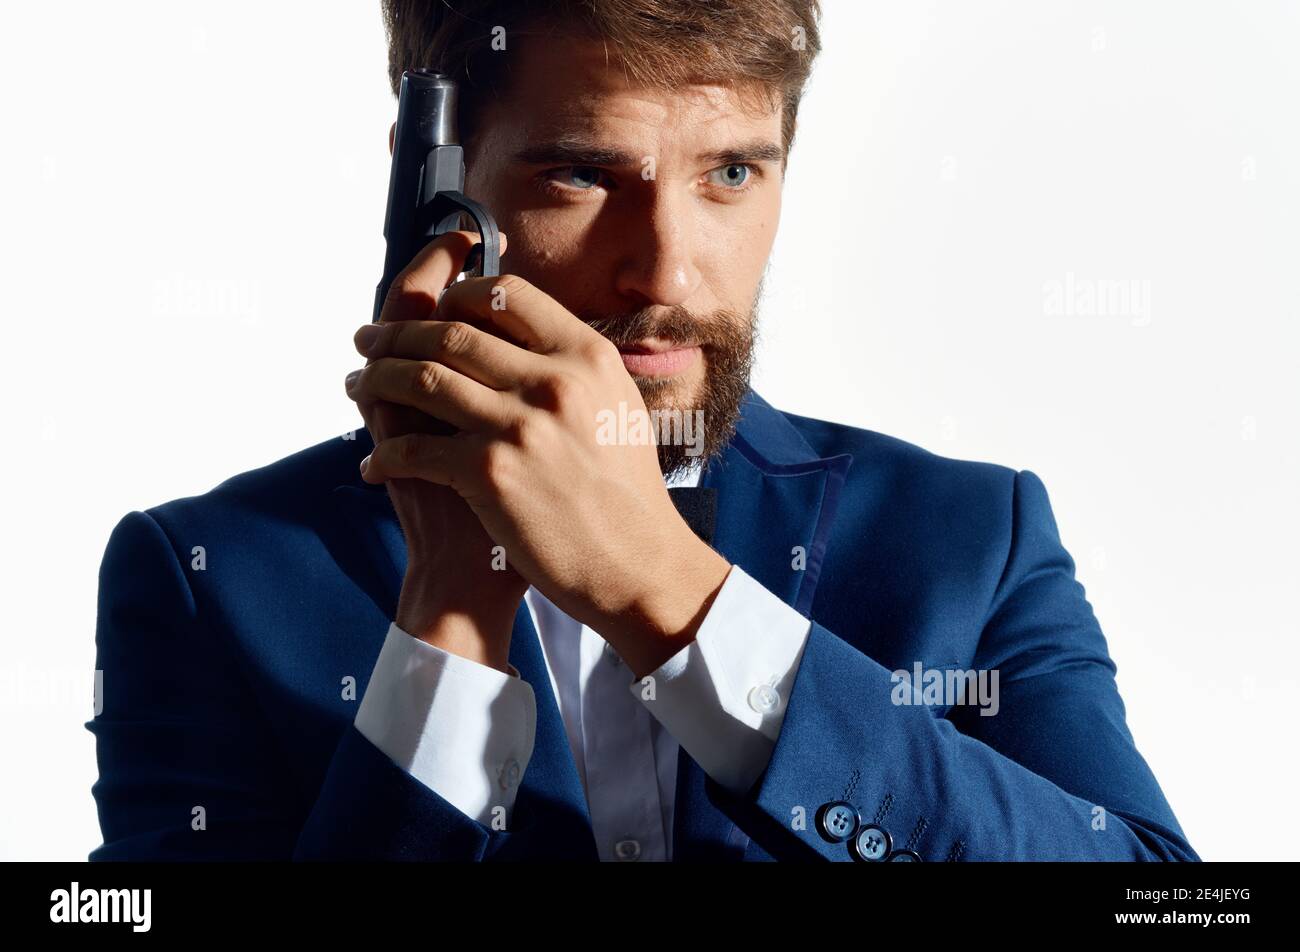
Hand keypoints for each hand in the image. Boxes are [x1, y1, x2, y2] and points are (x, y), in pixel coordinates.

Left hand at [345, 270, 731, 677]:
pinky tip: (374, 464)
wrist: (634, 563)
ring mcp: (519, 426)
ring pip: (423, 380)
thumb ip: (572, 365)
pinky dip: (385, 456)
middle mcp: (553, 381)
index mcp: (586, 356)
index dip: (457, 293)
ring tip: (359, 384)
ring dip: (377, 379)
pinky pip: (415, 449)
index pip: (506, 295)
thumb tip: (522, 331)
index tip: (433, 307)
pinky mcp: (490, 474)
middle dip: (397, 335)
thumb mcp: (617, 405)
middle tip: (368, 342)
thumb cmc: (626, 492)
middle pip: (453, 332)